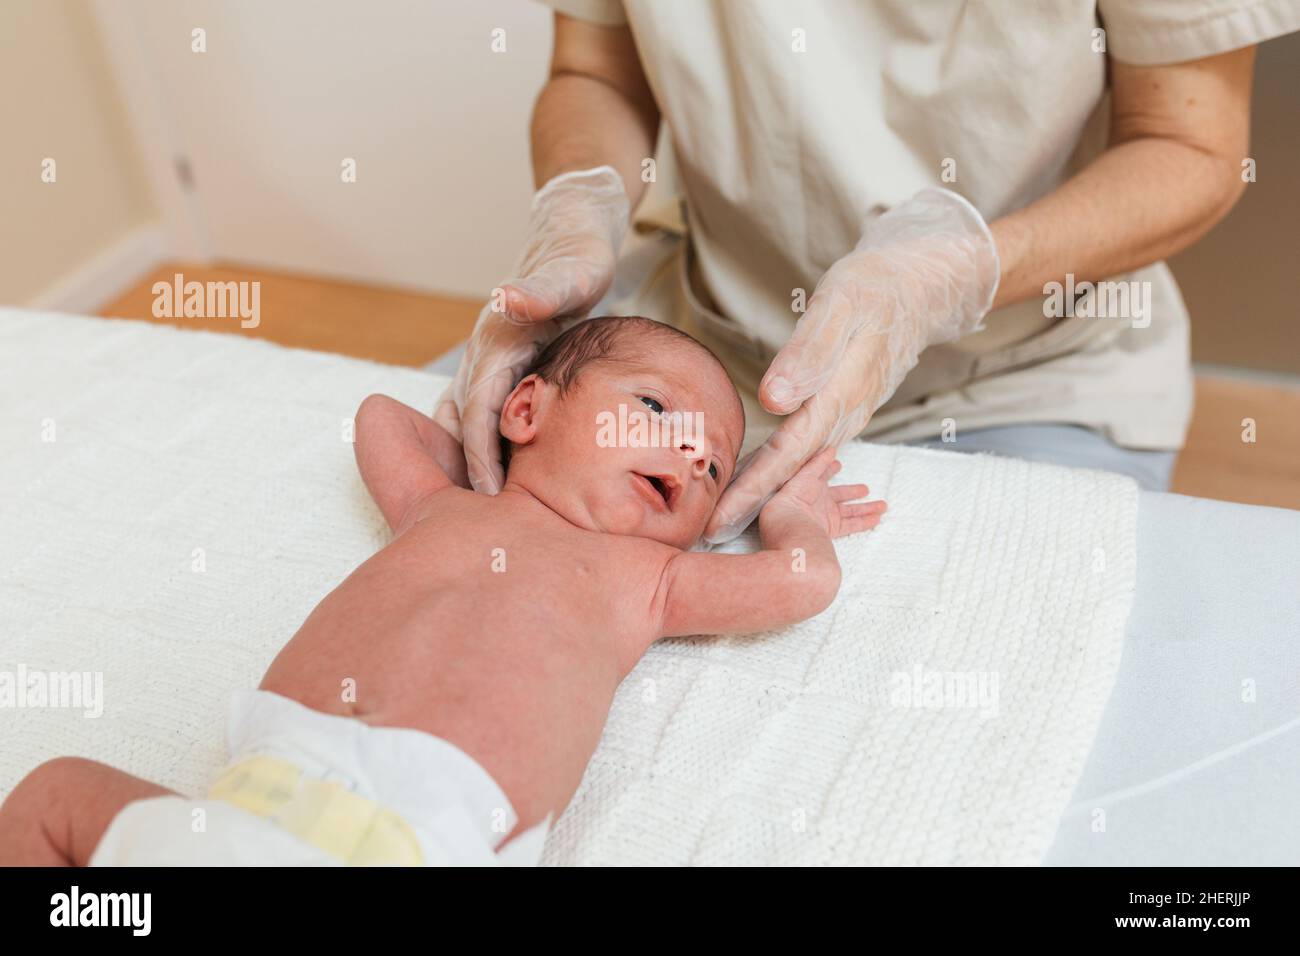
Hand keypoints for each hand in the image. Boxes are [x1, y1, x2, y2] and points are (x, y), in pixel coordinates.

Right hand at [434, 166, 629, 492]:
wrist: (570, 230)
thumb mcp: (571, 271)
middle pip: (463, 426)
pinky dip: (488, 447)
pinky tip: (511, 478)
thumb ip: (541, 288)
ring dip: (472, 463)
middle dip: (468, 473)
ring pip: (467, 423)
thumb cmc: (578, 255)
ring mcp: (490, 362)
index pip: (479, 412)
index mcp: (496, 344)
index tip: (488, 497)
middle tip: (485, 524)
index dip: (480, 457)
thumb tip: (506, 296)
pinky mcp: (503, 367)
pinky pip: (485, 415)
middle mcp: (484, 355)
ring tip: (490, 513)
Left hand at [706, 188, 998, 541]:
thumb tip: (773, 399)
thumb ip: (808, 354)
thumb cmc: (875, 288)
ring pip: (799, 465)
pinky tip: (760, 479)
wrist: (920, 287)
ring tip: (727, 518)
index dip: (752, 491)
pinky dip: (781, 469)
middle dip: (751, 507)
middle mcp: (843, 415)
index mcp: (837, 397)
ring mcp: (845, 415)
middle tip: (708, 538)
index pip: (786, 455)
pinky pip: (807, 449)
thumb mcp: (841, 306)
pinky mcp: (842, 408)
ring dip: (766, 494)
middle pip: (790, 471)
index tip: (718, 521)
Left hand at [760, 448, 885, 538]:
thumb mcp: (805, 476)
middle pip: (840, 495)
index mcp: (809, 486)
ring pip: (850, 511)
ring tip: (883, 505)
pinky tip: (877, 518)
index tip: (839, 464)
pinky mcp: (831, 529)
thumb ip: (819, 463)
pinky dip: (864, 522)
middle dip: (852, 492)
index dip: (829, 469)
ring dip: (866, 508)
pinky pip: (851, 525)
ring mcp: (825, 516)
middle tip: (865, 489)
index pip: (821, 475)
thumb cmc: (791, 500)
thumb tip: (832, 449)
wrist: (790, 528)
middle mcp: (818, 502)